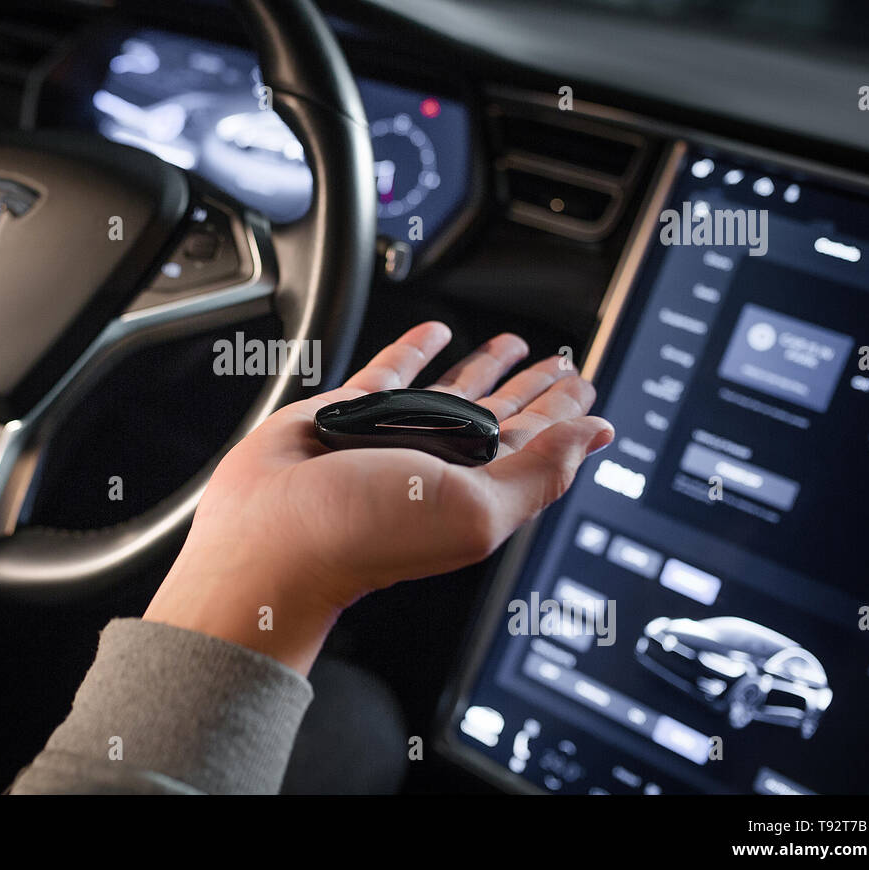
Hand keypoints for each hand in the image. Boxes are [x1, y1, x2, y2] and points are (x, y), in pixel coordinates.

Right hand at [144, 322, 614, 672]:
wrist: (271, 534)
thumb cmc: (362, 536)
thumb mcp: (475, 511)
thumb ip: (539, 472)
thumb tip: (597, 434)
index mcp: (478, 486)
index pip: (539, 442)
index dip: (566, 414)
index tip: (588, 389)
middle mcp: (442, 461)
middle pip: (503, 414)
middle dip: (535, 388)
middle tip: (561, 361)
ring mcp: (397, 436)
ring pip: (452, 389)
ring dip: (485, 365)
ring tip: (512, 342)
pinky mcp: (350, 412)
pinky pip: (391, 370)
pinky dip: (414, 349)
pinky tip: (432, 333)